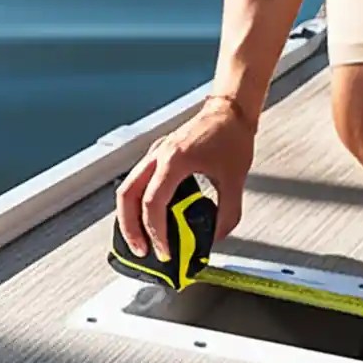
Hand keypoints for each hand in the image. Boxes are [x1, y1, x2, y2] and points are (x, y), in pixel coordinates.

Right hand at [116, 96, 254, 260]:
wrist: (231, 110)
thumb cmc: (232, 136)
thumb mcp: (235, 180)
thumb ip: (227, 213)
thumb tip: (214, 237)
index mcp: (175, 160)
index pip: (153, 203)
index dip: (155, 232)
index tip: (164, 251)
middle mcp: (158, 155)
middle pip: (127, 196)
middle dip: (130, 228)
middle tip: (141, 251)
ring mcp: (155, 154)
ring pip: (127, 189)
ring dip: (130, 217)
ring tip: (141, 240)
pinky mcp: (158, 156)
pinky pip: (138, 183)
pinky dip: (138, 204)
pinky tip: (149, 219)